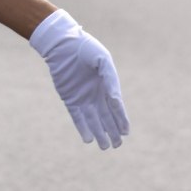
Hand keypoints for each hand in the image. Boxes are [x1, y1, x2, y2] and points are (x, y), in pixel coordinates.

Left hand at [30, 9, 128, 148]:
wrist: (64, 44)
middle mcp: (96, 94)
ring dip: (99, 133)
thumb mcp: (103, 61)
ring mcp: (83, 97)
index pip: (116, 107)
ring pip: (93, 120)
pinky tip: (88, 138)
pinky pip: (77, 117)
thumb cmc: (86, 49)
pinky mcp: (69, 98)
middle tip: (117, 144)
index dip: (122, 120)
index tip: (126, 132)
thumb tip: (116, 101)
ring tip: (105, 146)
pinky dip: (82, 128)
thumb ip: (111, 80)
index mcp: (107, 85)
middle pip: (106, 117)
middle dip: (113, 131)